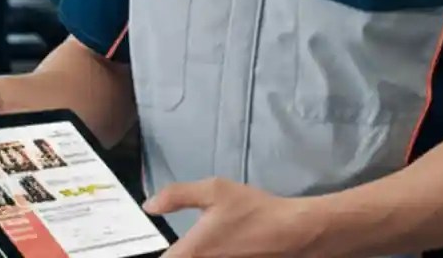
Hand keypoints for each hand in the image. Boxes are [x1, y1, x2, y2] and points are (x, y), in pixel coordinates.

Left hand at [144, 178, 317, 257]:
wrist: (293, 232)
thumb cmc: (253, 211)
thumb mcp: (215, 191)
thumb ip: (177, 196)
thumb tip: (149, 206)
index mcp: (192, 251)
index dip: (161, 254)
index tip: (167, 244)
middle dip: (177, 254)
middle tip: (181, 245)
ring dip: (192, 256)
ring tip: (203, 246)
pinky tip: (217, 250)